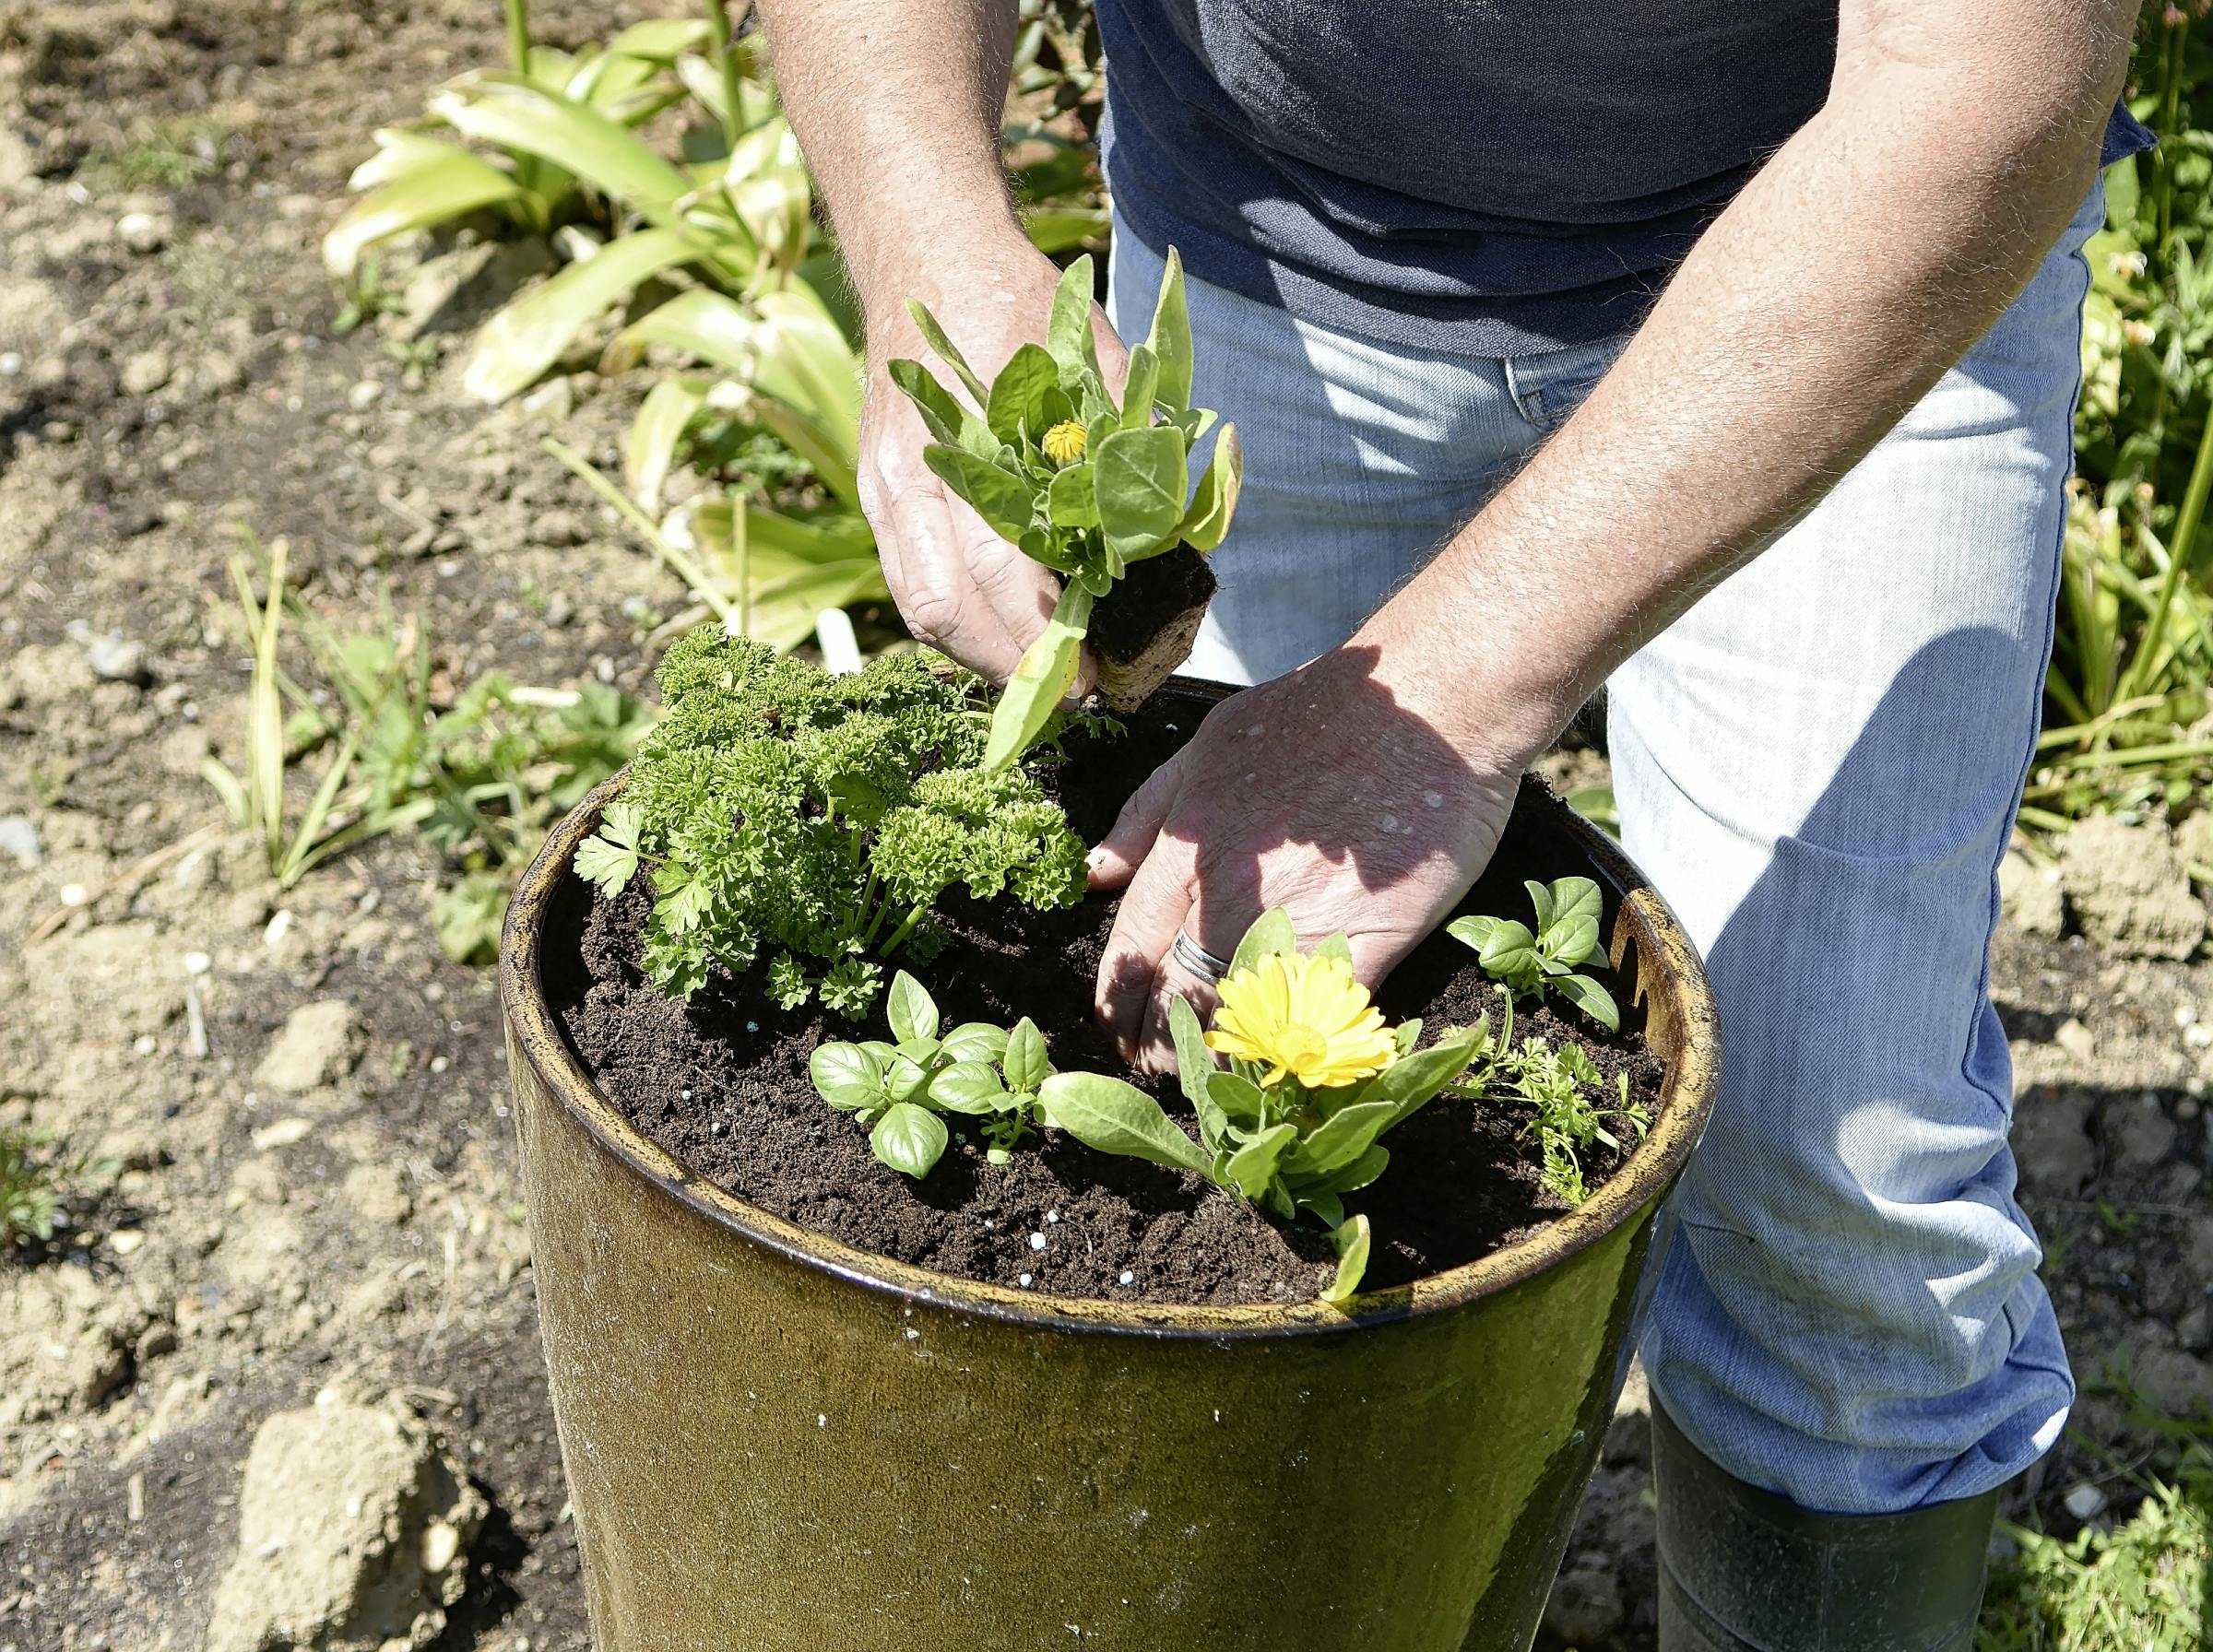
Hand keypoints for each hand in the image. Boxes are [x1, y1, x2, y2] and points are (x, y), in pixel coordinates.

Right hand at [856, 238, 1126, 682]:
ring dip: (983, 656)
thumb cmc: (1018, 302)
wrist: (926, 252)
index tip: (1092, 677)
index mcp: (962, 441)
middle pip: (945, 610)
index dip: (1043, 637)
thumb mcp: (1090, 354)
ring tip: (1046, 678)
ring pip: (922, 608)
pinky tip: (1007, 634)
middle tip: (1077, 697)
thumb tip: (1163, 532)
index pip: (995, 572)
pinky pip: (912, 585)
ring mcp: (885, 490)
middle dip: (1012, 670)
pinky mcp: (881, 498)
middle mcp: (909, 477)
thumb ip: (1126, 439)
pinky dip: (960, 624)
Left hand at [1086, 642, 1535, 1072]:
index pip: (1131, 944)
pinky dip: (1302, 1044)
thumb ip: (1148, 812)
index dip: (1120, 998)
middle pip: (1174, 991)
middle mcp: (1234, 888)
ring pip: (1238, 1015)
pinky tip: (1290, 1060)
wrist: (1431, 704)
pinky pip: (1320, 1013)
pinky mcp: (1369, 940)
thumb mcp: (1211, 742)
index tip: (1117, 1027)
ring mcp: (1301, 916)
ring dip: (1220, 1054)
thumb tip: (1095, 874)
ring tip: (1215, 1071)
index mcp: (1189, 842)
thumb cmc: (1324, 710)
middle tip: (1158, 1064)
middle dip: (1157, 1040)